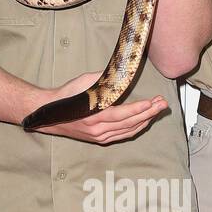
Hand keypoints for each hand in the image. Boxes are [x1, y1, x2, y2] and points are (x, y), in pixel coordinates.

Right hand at [29, 71, 167, 143]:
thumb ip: (105, 79)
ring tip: (158, 110)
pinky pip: (123, 135)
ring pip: (129, 130)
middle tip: (162, 104)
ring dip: (145, 120)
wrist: (49, 114)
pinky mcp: (100, 139)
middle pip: (130, 123)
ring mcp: (99, 136)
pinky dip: (135, 128)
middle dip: (149, 113)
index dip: (139, 109)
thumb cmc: (66, 96)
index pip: (122, 114)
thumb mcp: (84, 82)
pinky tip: (144, 121)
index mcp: (94, 115)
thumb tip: (122, 73)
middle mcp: (98, 129)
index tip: (152, 102)